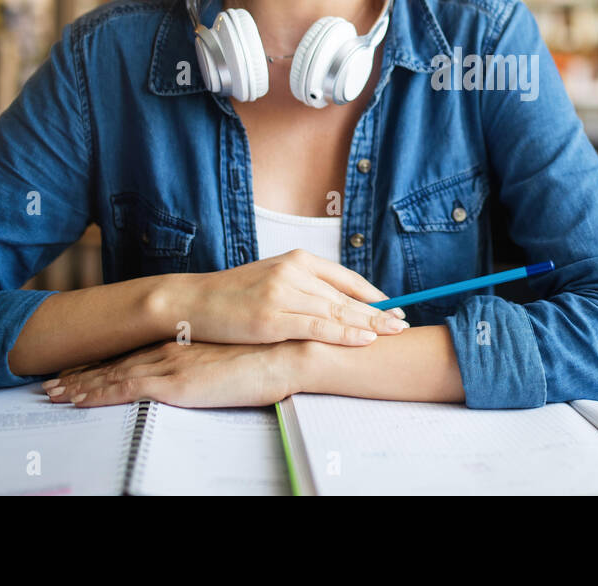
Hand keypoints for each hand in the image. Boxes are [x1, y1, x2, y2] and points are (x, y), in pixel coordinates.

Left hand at [41, 340, 304, 407]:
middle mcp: (170, 349)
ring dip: (78, 385)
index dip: (105, 360)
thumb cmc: (270, 356)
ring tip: (51, 392)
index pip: (135, 352)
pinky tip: (75, 400)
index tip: (82, 365)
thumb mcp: (234, 354)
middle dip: (81, 372)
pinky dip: (95, 394)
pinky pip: (122, 390)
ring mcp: (169, 365)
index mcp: (184, 342)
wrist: (285, 354)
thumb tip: (210, 369)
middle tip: (52, 379)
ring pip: (110, 375)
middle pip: (115, 362)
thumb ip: (214, 360)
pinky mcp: (172, 383)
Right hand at [160, 248, 407, 346]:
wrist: (193, 301)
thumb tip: (338, 304)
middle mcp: (294, 272)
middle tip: (404, 325)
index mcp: (297, 259)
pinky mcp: (273, 317)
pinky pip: (318, 327)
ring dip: (369, 324)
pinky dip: (344, 334)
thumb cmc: (234, 294)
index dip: (373, 296)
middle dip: (379, 312)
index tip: (395, 308)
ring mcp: (283, 294)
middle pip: (346, 296)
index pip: (346, 278)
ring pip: (337, 311)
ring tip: (393, 334)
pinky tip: (364, 339)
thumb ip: (304, 286)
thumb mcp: (273, 279)